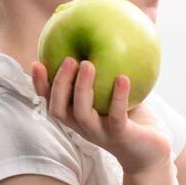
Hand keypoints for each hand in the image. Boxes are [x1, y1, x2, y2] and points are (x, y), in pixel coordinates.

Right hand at [32, 57, 171, 174]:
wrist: (150, 151)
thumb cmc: (131, 117)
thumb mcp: (114, 93)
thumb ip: (106, 70)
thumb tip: (107, 33)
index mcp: (76, 116)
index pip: (51, 101)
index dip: (40, 85)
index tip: (35, 63)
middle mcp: (83, 126)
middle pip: (60, 108)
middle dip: (59, 83)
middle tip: (69, 59)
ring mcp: (101, 133)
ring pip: (83, 113)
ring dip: (82, 88)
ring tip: (88, 64)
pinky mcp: (121, 136)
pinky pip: (116, 117)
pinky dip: (118, 97)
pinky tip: (122, 78)